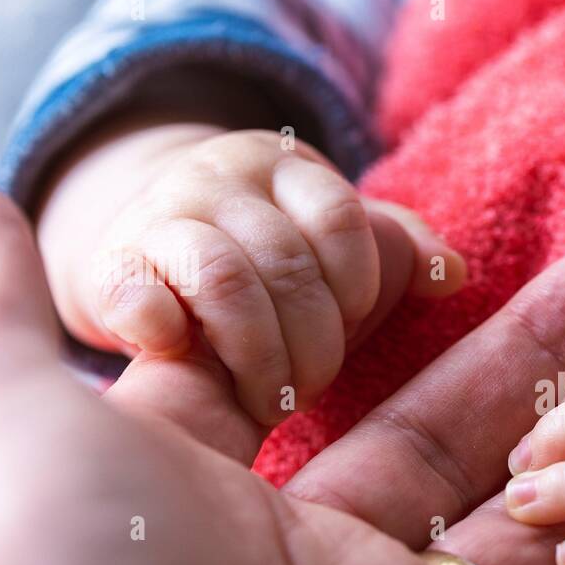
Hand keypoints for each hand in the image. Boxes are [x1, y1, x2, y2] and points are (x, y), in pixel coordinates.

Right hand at [36, 119, 465, 424]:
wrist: (145, 247)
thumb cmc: (265, 252)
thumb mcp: (330, 240)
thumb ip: (394, 249)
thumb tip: (453, 273)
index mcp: (283, 168)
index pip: (341, 221)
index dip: (358, 288)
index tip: (352, 324)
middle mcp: (218, 180)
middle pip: (289, 263)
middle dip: (313, 342)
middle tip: (312, 385)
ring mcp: (159, 219)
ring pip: (225, 280)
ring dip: (258, 353)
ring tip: (268, 396)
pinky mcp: (111, 268)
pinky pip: (139, 297)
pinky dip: (169, 332)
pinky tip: (191, 359)